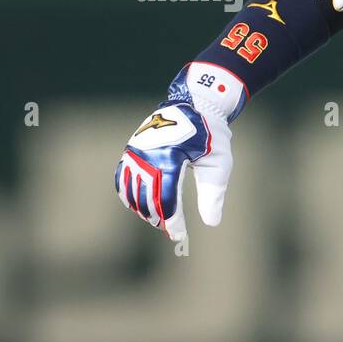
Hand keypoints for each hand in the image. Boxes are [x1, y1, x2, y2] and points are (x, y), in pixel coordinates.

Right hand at [113, 99, 231, 242]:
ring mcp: (135, 152)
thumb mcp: (220, 164)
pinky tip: (140, 206)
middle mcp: (147, 155)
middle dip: (158, 218)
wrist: (195, 106)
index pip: (165, 199)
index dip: (171, 221)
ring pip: (130, 191)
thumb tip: (212, 222)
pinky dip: (129, 195)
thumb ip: (214, 193)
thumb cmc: (211, 136)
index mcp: (170, 158)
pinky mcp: (131, 150)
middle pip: (146, 198)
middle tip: (173, 231)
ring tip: (160, 220)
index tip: (179, 235)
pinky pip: (122, 178)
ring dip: (143, 209)